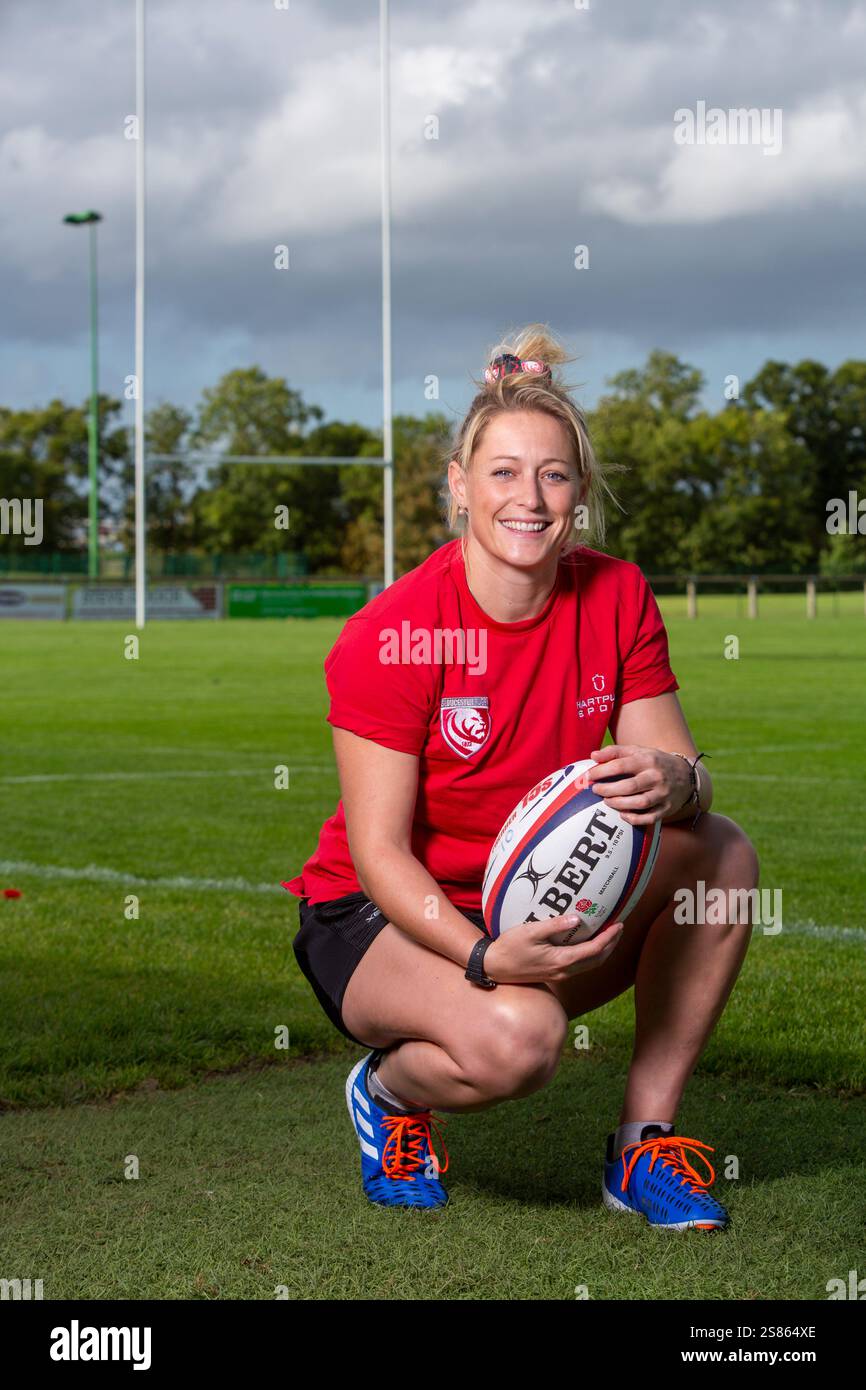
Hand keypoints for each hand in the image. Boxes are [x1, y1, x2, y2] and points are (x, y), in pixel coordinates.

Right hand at [484, 914, 624, 984]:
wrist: (495, 967)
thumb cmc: (510, 947)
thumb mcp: (530, 932)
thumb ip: (554, 925)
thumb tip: (577, 919)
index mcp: (562, 961)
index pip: (595, 949)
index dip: (609, 937)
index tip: (619, 924)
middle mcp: (565, 971)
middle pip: (598, 960)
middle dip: (611, 944)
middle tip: (619, 928)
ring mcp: (560, 974)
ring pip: (590, 964)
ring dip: (603, 951)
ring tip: (609, 935)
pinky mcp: (555, 974)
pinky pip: (580, 965)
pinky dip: (591, 954)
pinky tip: (588, 943)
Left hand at [587, 743, 693, 825]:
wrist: (687, 775)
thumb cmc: (655, 762)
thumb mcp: (639, 751)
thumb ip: (615, 752)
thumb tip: (593, 756)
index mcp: (648, 760)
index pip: (621, 765)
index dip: (602, 771)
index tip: (589, 776)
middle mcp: (656, 777)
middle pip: (629, 786)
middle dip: (608, 789)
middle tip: (596, 790)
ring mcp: (663, 794)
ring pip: (639, 803)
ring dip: (619, 804)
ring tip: (607, 801)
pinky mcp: (667, 809)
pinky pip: (649, 817)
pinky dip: (634, 818)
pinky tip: (622, 814)